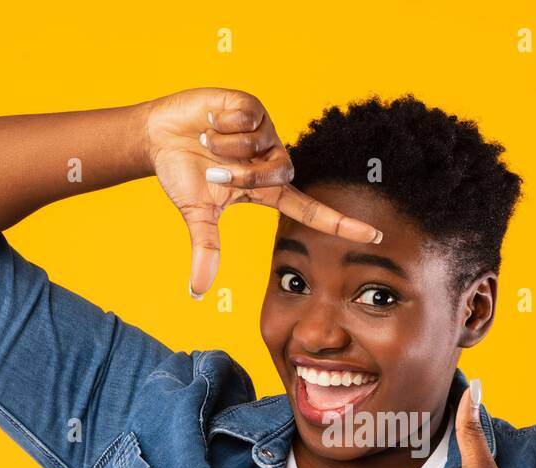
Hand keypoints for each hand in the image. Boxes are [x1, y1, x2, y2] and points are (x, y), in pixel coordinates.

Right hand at [143, 88, 382, 297]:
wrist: (161, 136)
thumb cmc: (184, 174)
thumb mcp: (197, 213)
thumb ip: (206, 251)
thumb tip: (198, 292)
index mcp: (269, 190)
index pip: (313, 211)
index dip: (342, 224)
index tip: (375, 235)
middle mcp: (274, 161)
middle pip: (279, 174)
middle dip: (241, 172)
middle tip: (212, 167)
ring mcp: (266, 133)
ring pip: (258, 145)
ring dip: (225, 146)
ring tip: (208, 140)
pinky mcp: (254, 106)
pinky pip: (246, 119)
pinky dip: (220, 123)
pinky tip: (211, 120)